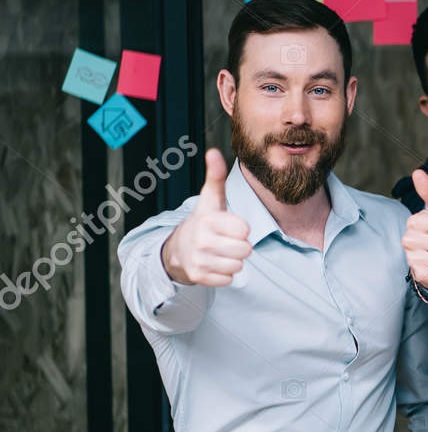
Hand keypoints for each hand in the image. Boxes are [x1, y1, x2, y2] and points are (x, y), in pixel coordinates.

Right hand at [160, 148, 252, 285]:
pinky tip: (214, 263)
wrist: (178, 248)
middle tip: (226, 241)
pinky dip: (224, 274)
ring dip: (233, 261)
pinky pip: (228, 280)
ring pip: (238, 266)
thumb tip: (214, 152)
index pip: (245, 230)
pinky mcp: (198, 276)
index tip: (231, 226)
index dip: (242, 229)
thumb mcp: (211, 200)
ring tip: (220, 252)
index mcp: (208, 219)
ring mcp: (198, 259)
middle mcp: (201, 239)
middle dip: (240, 247)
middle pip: (245, 250)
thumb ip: (216, 177)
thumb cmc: (203, 222)